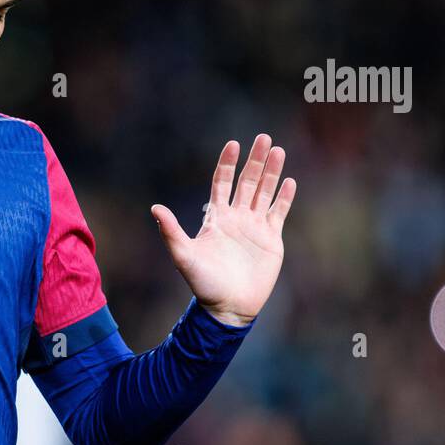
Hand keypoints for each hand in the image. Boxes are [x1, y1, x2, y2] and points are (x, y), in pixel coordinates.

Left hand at [150, 134, 296, 325]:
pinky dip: (283, 197)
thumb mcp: (184, 255)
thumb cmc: (203, 283)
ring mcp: (254, 227)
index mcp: (216, 217)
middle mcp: (236, 218)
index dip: (227, 163)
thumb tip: (155, 208)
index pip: (222, 182)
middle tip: (264, 138)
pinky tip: (289, 180)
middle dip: (255, 160)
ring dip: (271, 172)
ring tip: (277, 150)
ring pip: (264, 192)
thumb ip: (171, 231)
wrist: (228, 306)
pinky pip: (278, 212)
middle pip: (247, 181)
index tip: (233, 143)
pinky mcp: (271, 239)